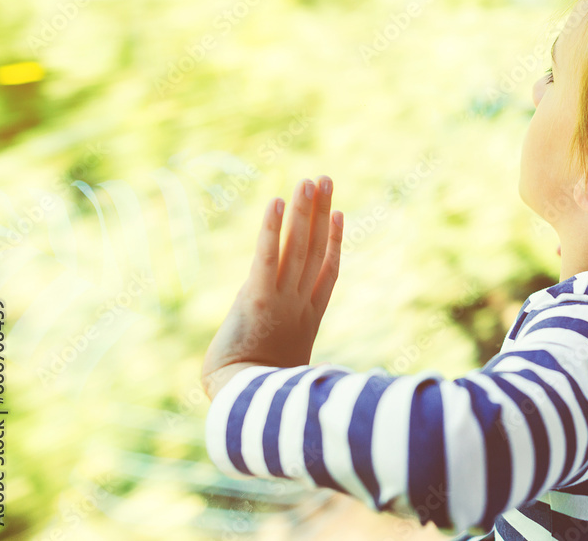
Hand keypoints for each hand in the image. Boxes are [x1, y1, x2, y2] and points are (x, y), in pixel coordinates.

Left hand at [201, 176, 342, 398]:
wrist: (250, 407)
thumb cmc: (263, 397)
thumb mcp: (282, 371)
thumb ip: (290, 359)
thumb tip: (303, 373)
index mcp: (308, 319)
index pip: (325, 271)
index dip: (333, 240)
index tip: (337, 213)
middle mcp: (299, 303)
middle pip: (314, 248)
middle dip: (319, 212)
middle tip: (324, 179)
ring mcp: (280, 299)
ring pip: (296, 246)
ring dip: (303, 211)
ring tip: (310, 180)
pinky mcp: (256, 298)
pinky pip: (267, 256)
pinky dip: (272, 228)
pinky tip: (276, 201)